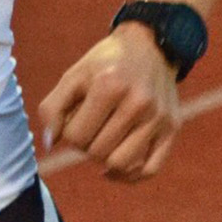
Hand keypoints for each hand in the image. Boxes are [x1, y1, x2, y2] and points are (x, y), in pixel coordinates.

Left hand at [37, 24, 180, 181]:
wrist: (150, 45)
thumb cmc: (105, 63)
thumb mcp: (73, 75)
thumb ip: (52, 108)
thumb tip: (50, 144)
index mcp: (109, 85)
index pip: (76, 136)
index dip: (69, 133)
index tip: (75, 119)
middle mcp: (138, 102)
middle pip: (98, 152)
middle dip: (86, 145)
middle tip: (90, 127)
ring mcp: (158, 117)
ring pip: (122, 164)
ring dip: (105, 160)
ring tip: (102, 142)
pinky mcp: (172, 128)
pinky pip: (150, 169)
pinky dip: (129, 176)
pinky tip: (113, 169)